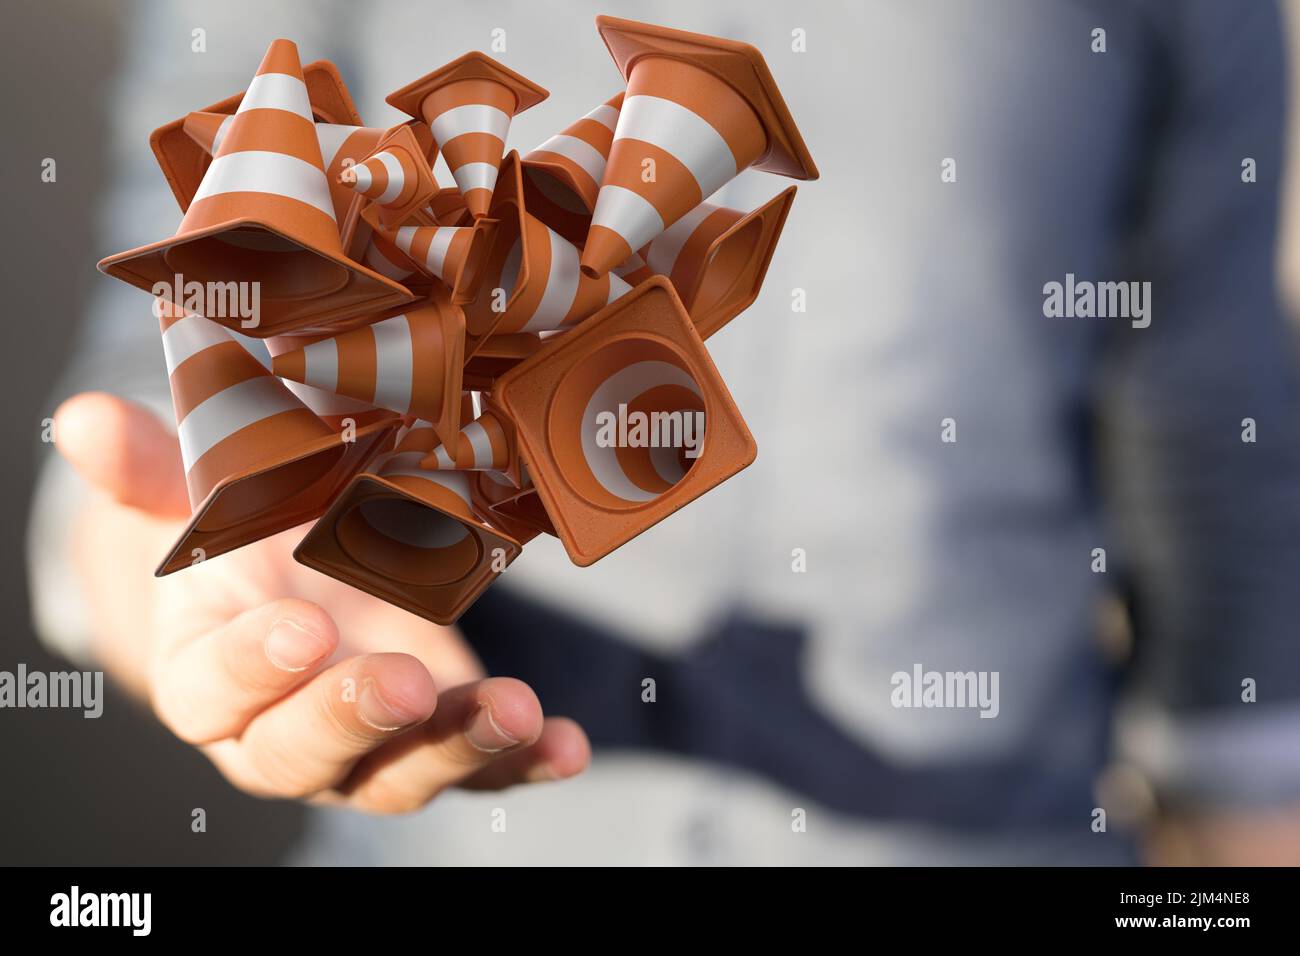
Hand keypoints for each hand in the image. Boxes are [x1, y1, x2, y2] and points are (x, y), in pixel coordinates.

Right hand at [53, 391, 589, 812]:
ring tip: (515, 710)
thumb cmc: (242, 550)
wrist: (297, 589)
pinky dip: (522, 763)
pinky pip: (480, 769)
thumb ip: (149, 472)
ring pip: (401, 773)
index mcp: (210, 671)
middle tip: (400, 682)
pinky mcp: (439, 738)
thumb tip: (81, 420)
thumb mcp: (197, 502)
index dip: (251, 669)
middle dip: (352, 719)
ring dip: (457, 748)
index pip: (213, 692)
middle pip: (304, 753)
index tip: (300, 627)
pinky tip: (566, 744)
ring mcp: (368, 744)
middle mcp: (284, 728)